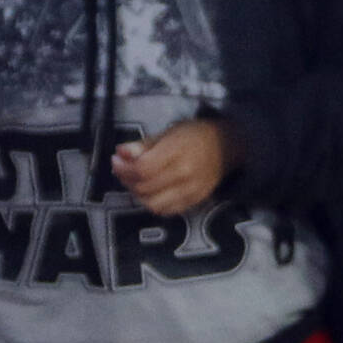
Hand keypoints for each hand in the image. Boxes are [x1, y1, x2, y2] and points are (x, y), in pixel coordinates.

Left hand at [112, 120, 230, 216]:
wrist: (226, 147)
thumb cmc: (195, 135)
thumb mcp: (169, 132)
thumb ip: (144, 145)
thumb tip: (121, 153)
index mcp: (178, 153)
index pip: (143, 169)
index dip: (124, 168)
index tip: (116, 160)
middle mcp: (185, 175)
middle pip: (145, 187)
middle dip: (126, 179)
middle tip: (122, 169)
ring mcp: (191, 191)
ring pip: (153, 203)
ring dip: (137, 194)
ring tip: (135, 181)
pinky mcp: (194, 201)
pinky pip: (166, 210)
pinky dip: (153, 203)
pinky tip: (150, 191)